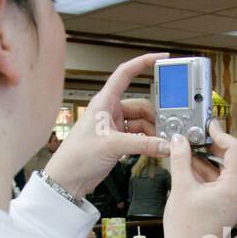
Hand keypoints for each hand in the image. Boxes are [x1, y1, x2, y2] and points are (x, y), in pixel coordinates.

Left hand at [43, 52, 169, 199]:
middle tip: (169, 126)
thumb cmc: (77, 156)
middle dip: (155, 115)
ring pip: (142, 122)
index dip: (143, 62)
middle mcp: (110, 110)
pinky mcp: (117, 141)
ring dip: (153, 132)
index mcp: (105, 101)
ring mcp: (114, 126)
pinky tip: (155, 149)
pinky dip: (148, 142)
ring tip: (162, 143)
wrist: (67, 179)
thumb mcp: (113, 146)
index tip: (161, 59)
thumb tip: (167, 144)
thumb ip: (144, 145)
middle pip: (141, 105)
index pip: (125, 73)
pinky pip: (139, 136)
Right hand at [163, 119, 236, 237]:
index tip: (208, 127)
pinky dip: (204, 174)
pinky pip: (217, 183)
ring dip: (204, 161)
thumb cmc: (186, 230)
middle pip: (229, 159)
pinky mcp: (224, 206)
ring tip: (185, 153)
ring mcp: (232, 201)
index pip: (236, 149)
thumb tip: (179, 140)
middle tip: (192, 138)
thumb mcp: (180, 188)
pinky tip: (187, 169)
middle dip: (210, 147)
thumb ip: (180, 159)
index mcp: (232, 187)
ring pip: (221, 171)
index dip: (222, 134)